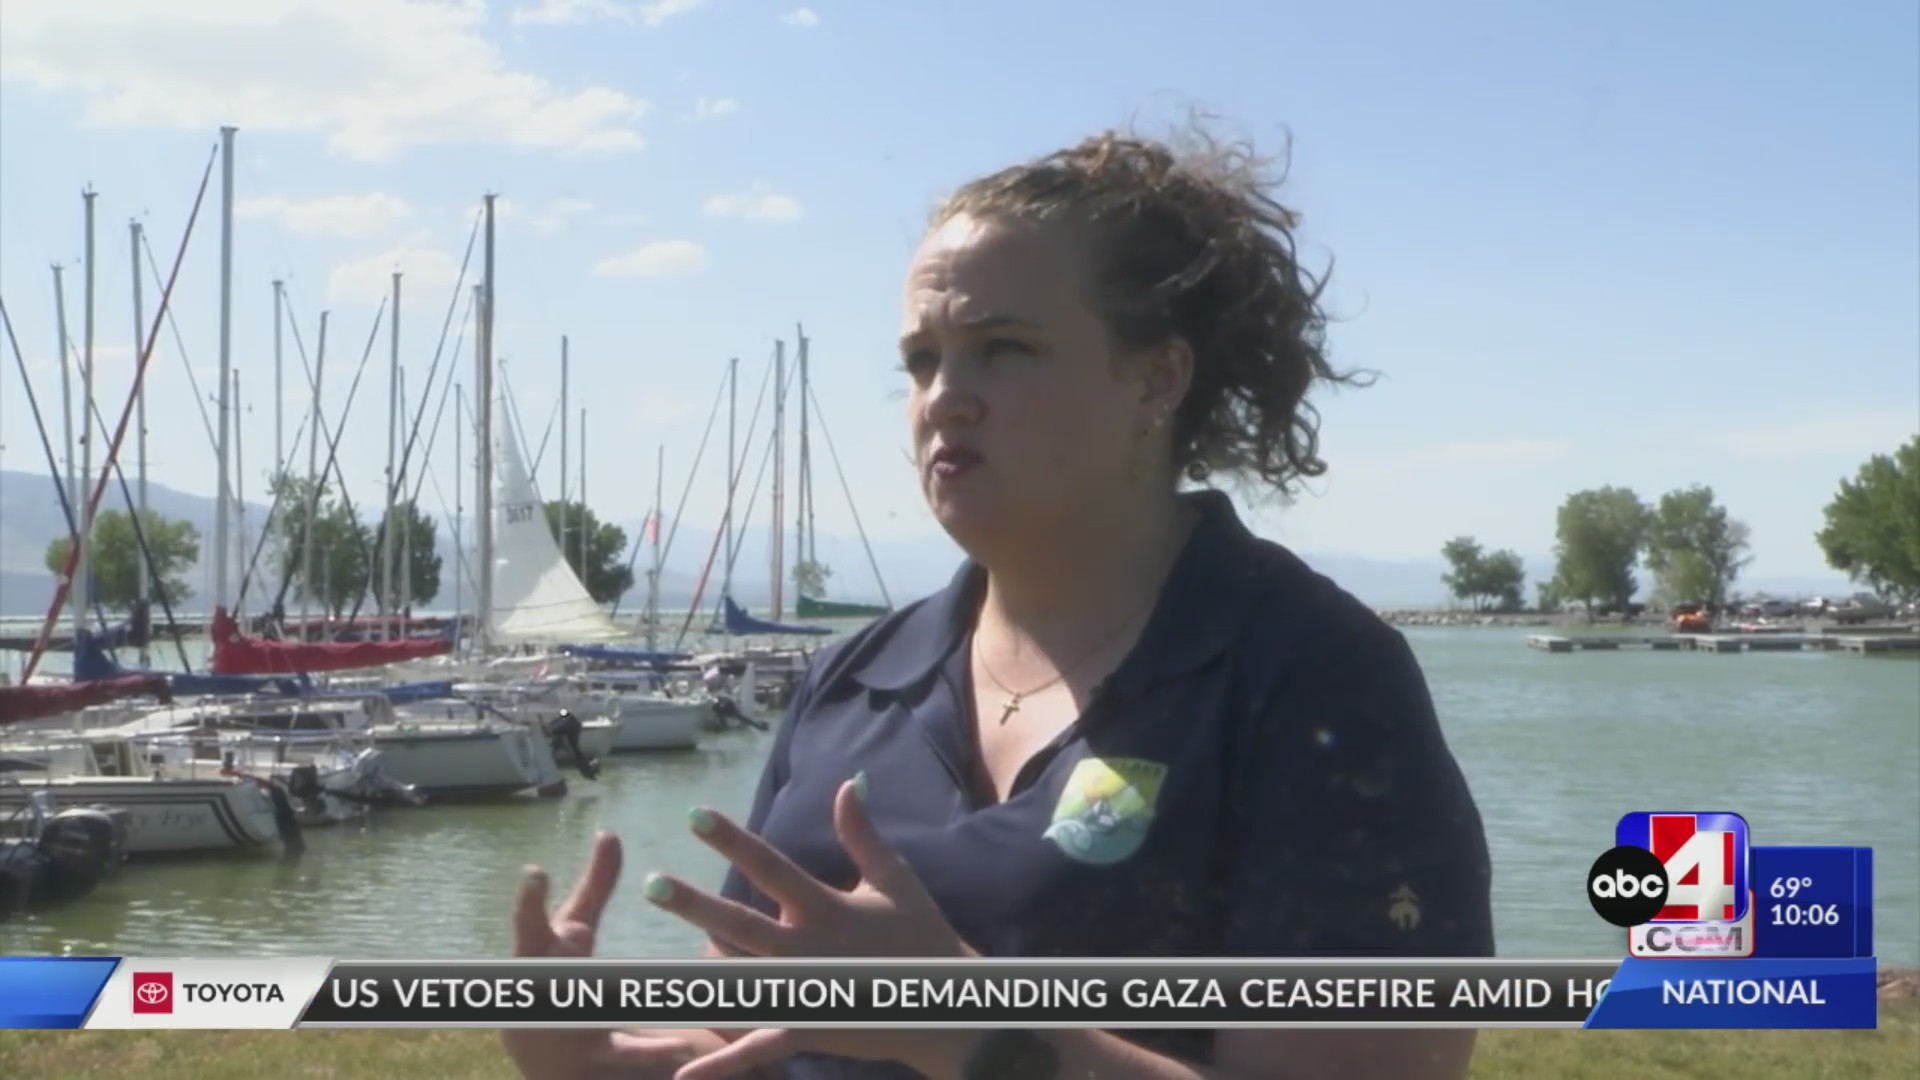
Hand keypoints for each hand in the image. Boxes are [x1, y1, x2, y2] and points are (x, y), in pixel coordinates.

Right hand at [502, 832, 729, 1079]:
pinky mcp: (595, 1053)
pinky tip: (682, 1048)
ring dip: (629, 1020)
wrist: (542, 1049)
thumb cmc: (556, 972)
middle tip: (576, 942)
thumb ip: (595, 885)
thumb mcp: (572, 929)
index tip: (535, 872)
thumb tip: (610, 832)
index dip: (530, 900)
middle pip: (556, 978)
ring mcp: (571, 1023)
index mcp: (541, 951)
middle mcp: (550, 988)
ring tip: (671, 1030)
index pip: (530, 922)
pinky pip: (627, 1052)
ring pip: (596, 1017)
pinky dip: (653, 1049)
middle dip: (562, 966)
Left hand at [644, 777, 977, 1077]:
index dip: (733, 841)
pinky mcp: (805, 1030)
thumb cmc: (922, 935)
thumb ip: (863, 834)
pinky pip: (757, 1047)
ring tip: (648, 971)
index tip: (694, 816)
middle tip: (652, 885)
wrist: (947, 1006)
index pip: (771, 867)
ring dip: (693, 975)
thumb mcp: (895, 879)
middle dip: (695, 905)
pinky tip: (681, 1074)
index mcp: (826, 908)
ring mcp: (803, 993)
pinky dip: (721, 1062)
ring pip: (738, 982)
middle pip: (741, 924)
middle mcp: (807, 950)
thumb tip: (847, 783)